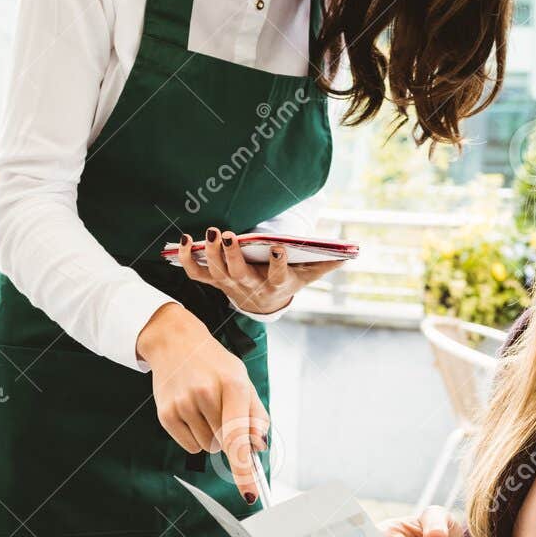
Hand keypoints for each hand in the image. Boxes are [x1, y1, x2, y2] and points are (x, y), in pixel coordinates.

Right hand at [136, 302, 267, 500]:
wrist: (175, 343)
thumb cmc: (215, 365)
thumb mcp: (242, 380)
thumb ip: (256, 415)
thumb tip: (258, 447)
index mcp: (233, 385)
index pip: (238, 436)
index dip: (244, 468)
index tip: (250, 492)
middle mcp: (206, 394)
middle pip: (225, 444)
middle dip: (229, 434)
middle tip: (221, 408)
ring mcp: (183, 405)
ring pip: (208, 447)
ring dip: (211, 435)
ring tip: (204, 406)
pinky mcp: (166, 414)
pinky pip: (190, 446)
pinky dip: (195, 436)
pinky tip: (191, 411)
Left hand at [175, 229, 343, 314]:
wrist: (266, 304)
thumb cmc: (288, 281)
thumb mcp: (308, 275)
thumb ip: (326, 263)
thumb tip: (350, 253)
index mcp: (275, 284)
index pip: (277, 275)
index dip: (278, 262)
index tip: (278, 247)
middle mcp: (249, 287)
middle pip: (239, 274)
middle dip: (232, 255)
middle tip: (229, 235)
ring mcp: (229, 284)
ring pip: (216, 272)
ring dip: (210, 253)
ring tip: (209, 232)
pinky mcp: (215, 280)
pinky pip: (196, 273)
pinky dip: (186, 259)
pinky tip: (185, 240)